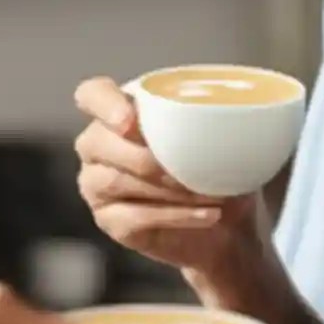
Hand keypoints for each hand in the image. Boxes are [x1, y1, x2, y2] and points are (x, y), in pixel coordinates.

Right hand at [73, 77, 273, 284]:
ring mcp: (97, 184)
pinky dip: (176, 216)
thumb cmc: (219, 171)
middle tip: (192, 171)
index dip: (105, 105)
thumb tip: (232, 113)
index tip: (131, 121)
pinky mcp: (109, 221)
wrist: (228, 228)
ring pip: (116, 180)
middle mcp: (98, 146)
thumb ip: (213, 120)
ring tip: (210, 195)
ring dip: (167, 189)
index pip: (91, 95)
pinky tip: (208, 215)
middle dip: (148, 158)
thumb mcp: (222, 139)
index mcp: (120, 112)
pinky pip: (133, 217)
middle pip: (100, 142)